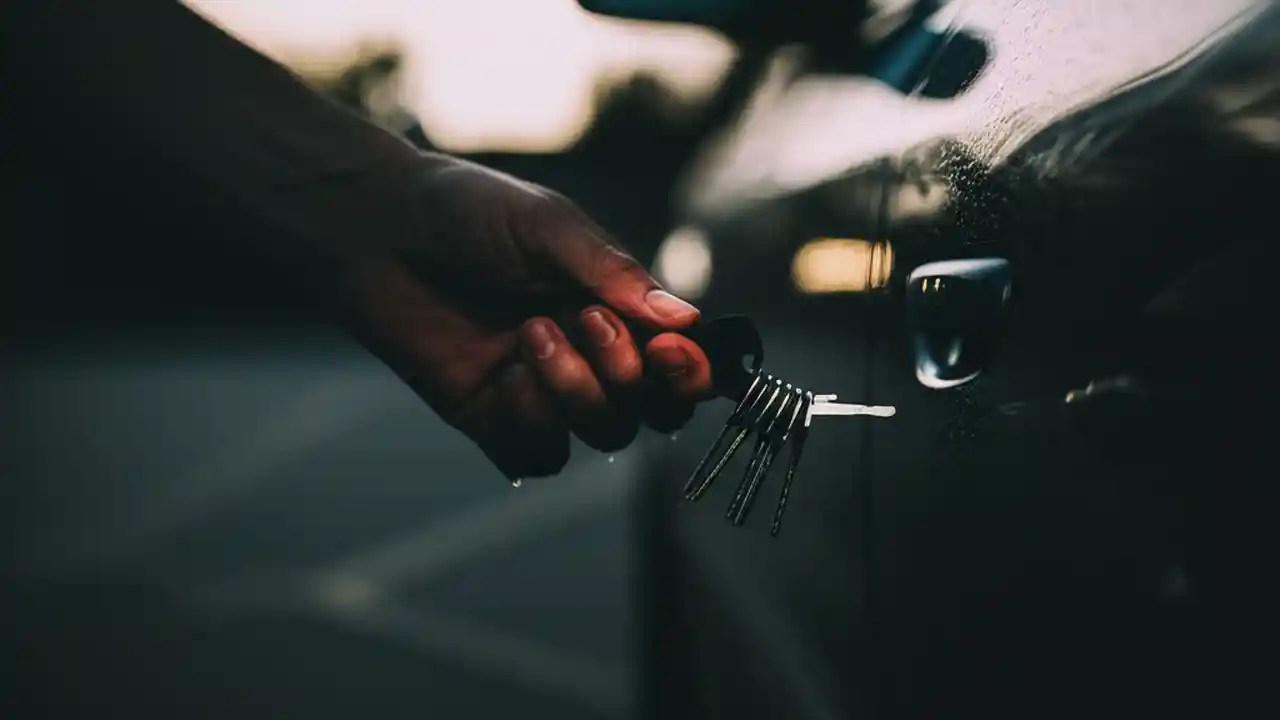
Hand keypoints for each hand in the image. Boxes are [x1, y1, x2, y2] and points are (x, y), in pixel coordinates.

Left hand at [330, 154, 712, 478]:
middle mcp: (586, 354)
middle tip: (587, 323)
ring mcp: (540, 389)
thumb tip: (687, 320)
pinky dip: (532, 424)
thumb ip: (615, 274)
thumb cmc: (466, 212)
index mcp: (612, 306)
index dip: (688, 371)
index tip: (669, 351)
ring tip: (530, 334)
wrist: (377, 228)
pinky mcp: (490, 416)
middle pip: (647, 410)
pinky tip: (504, 378)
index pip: (676, 361)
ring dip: (576, 392)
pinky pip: (537, 454)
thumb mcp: (549, 226)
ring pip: (600, 433)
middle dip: (627, 378)